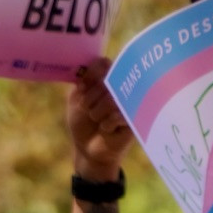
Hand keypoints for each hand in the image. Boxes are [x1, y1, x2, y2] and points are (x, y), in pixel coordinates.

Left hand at [65, 57, 132, 184]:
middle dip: (90, 97)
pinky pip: (118, 115)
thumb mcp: (76, 98)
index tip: (82, 87)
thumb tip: (97, 66)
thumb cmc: (82, 122)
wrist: (88, 149)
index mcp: (106, 77)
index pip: (103, 63)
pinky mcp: (136, 118)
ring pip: (111, 98)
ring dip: (97, 112)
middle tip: (87, 109)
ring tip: (97, 120)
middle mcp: (120, 86)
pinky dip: (107, 124)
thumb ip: (84, 80)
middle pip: (106, 80)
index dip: (91, 74)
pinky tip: (107, 129)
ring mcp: (130, 101)